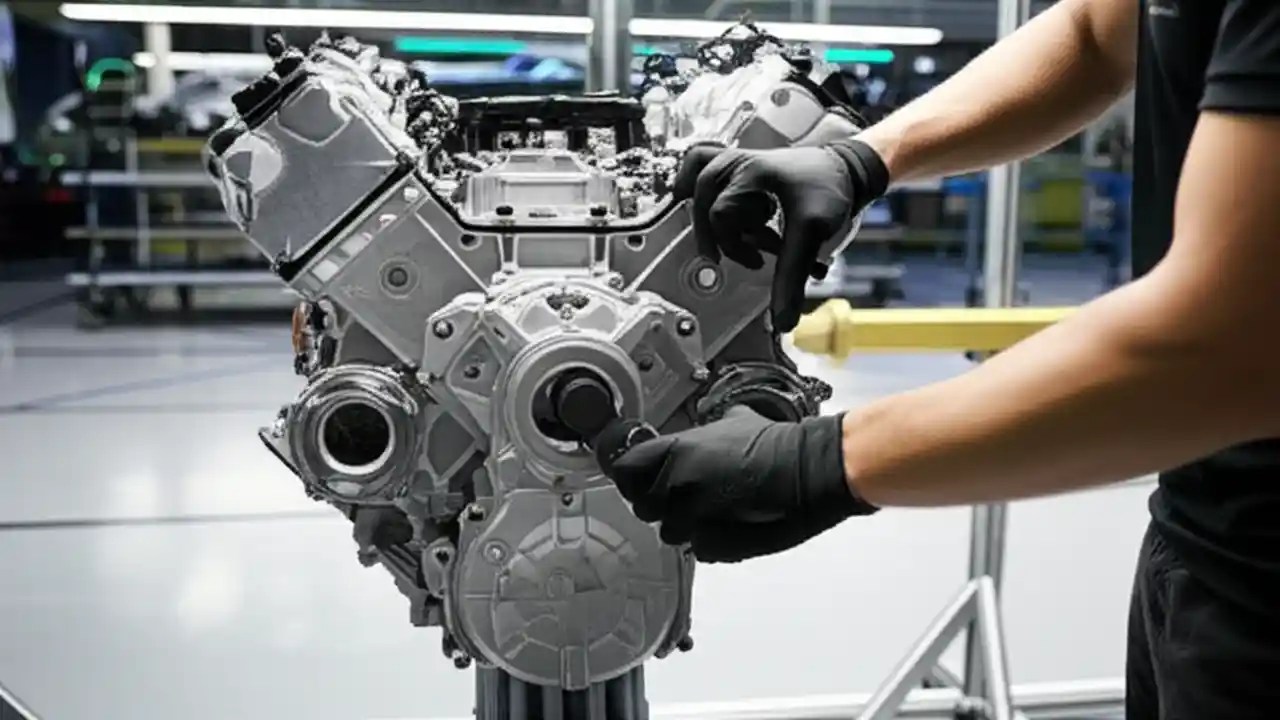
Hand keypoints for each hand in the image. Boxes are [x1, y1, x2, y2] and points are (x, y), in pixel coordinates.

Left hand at [603, 406, 877, 562]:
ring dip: (687, 525)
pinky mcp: (712, 544)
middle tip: (689, 497)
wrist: (810, 471)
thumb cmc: (778, 445)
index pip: (625, 470)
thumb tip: (708, 428)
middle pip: (643, 506)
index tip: (644, 480)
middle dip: (662, 504)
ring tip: (717, 511)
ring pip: (669, 532)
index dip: (634, 478)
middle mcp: (677, 485)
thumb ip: (708, 430)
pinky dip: (710, 541)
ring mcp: (693, 518)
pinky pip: (698, 549)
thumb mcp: (736, 421)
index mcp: (676, 452)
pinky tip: (732, 526)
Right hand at [673, 137, 888, 331]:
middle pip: (702, 196)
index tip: (756, 263)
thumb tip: (781, 321)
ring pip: (697, 171)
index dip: (734, 247)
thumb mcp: (811, 234)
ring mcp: (738, 157)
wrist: (849, 167)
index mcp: (752, 173)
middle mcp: (739, 161)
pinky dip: (697, 179)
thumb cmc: (830, 192)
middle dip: (715, 231)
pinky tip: (695, 195)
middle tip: (720, 257)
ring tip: (712, 224)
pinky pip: (703, 161)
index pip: (720, 216)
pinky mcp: (742, 162)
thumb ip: (791, 277)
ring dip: (706, 204)